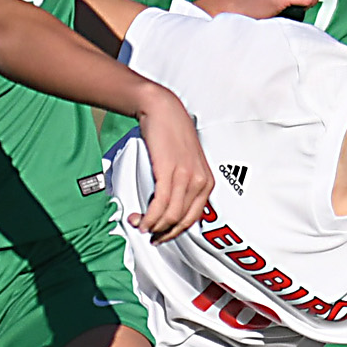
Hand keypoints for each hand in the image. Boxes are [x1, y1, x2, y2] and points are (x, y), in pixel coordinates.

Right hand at [130, 83, 213, 242]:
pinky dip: (149, 216)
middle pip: (181, 221)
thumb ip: (185, 183)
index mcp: (207, 182)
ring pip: (170, 216)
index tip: (161, 235)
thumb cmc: (172, 135)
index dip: (175, 232)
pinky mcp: (169, 172)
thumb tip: (171, 205)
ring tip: (139, 225)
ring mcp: (186, 177)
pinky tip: (141, 219)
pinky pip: (160, 204)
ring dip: (152, 226)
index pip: (193, 219)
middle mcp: (200, 182)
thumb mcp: (188, 163)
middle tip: (148, 234)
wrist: (163, 111)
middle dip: (163, 233)